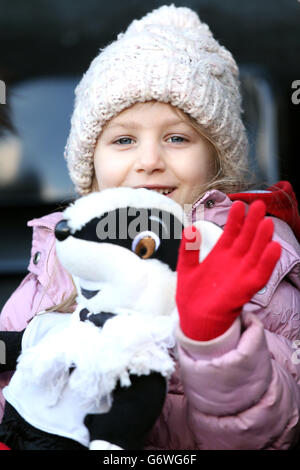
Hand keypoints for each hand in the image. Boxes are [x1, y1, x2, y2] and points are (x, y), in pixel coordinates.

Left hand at [176, 200, 280, 340]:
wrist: (194, 319)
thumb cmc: (192, 294)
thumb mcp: (186, 267)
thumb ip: (188, 249)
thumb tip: (190, 229)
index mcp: (221, 253)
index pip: (231, 231)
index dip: (236, 218)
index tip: (238, 204)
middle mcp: (235, 260)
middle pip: (247, 237)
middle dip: (253, 221)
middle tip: (258, 204)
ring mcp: (242, 273)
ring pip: (256, 252)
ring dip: (262, 238)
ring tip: (266, 223)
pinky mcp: (247, 287)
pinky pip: (261, 273)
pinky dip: (268, 261)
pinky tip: (273, 248)